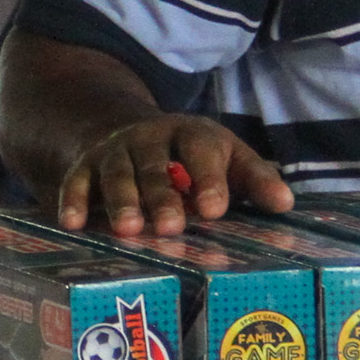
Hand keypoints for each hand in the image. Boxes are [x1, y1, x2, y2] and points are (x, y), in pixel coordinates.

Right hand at [56, 114, 292, 235]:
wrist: (126, 129)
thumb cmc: (191, 155)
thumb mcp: (226, 157)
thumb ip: (254, 180)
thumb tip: (286, 204)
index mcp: (191, 134)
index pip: (202, 152)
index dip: (208, 179)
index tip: (214, 209)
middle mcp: (150, 139)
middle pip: (156, 167)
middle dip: (163, 197)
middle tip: (172, 227)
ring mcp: (114, 152)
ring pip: (117, 175)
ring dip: (122, 202)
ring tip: (129, 230)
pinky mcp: (84, 166)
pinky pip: (76, 182)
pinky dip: (72, 201)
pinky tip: (73, 224)